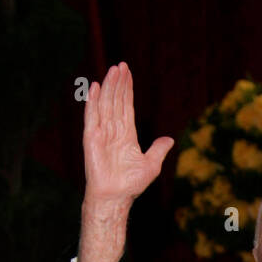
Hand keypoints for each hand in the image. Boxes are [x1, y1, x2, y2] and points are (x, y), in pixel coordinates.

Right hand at [83, 61, 173, 209]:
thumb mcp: (151, 166)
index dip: (127, 90)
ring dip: (109, 87)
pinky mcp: (92, 138)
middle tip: (121, 65)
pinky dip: (93, 102)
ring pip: (105, 104)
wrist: (115, 197)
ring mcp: (102, 133)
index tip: (128, 73)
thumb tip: (170, 140)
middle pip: (116, 101)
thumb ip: (158, 150)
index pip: (126, 107)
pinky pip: (92, 117)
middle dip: (119, 83)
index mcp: (126, 135)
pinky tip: (96, 88)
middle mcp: (113, 131)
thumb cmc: (131, 185)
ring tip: (113, 70)